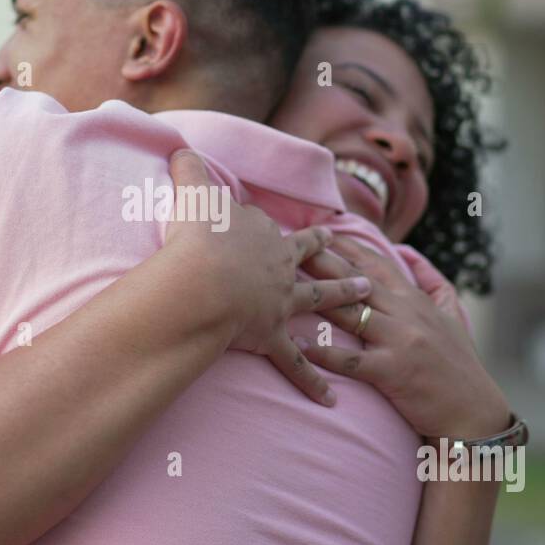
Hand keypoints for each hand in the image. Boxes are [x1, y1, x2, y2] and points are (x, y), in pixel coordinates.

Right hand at [163, 150, 372, 405]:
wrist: (205, 282)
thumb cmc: (199, 238)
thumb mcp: (192, 194)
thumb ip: (189, 169)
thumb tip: (181, 145)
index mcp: (262, 235)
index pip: (271, 228)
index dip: (269, 227)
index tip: (272, 225)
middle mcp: (280, 266)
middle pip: (310, 256)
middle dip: (328, 253)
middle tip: (345, 251)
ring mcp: (283, 302)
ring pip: (320, 299)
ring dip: (343, 299)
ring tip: (364, 297)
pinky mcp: (275, 337)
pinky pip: (298, 363)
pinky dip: (313, 382)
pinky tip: (329, 399)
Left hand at [297, 236, 510, 437]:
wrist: (474, 412)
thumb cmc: (459, 366)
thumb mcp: (453, 316)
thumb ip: (433, 282)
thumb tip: (409, 253)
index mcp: (416, 301)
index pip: (377, 265)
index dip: (348, 247)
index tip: (321, 233)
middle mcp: (407, 314)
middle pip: (357, 283)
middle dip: (324, 263)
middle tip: (293, 249)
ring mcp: (401, 341)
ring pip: (352, 314)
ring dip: (318, 300)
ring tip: (286, 289)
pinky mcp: (394, 371)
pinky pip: (353, 360)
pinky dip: (325, 353)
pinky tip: (300, 347)